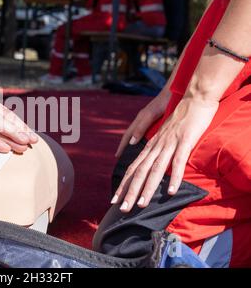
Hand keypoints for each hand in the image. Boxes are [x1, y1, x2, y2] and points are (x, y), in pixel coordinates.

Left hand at [112, 96, 218, 212]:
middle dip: (130, 192)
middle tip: (123, 209)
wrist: (194, 99)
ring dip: (147, 188)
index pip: (132, 169)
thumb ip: (158, 152)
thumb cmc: (181, 120)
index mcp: (150, 147)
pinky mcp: (184, 141)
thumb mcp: (165, 138)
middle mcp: (155, 147)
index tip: (115, 201)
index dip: (123, 185)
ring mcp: (169, 144)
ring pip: (155, 169)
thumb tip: (153, 168)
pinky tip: (170, 191)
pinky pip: (178, 161)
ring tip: (141, 205)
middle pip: (139, 172)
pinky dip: (173, 177)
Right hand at [115, 88, 170, 157]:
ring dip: (137, 144)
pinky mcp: (158, 120)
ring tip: (136, 155)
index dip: (122, 146)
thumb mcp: (151, 115)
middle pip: (132, 136)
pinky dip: (147, 140)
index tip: (117, 156)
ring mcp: (150, 120)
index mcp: (139, 120)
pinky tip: (151, 145)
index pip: (127, 136)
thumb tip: (131, 143)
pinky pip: (150, 133)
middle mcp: (143, 121)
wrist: (176, 91)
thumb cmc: (163, 101)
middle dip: (127, 147)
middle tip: (124, 158)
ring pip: (140, 135)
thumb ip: (141, 127)